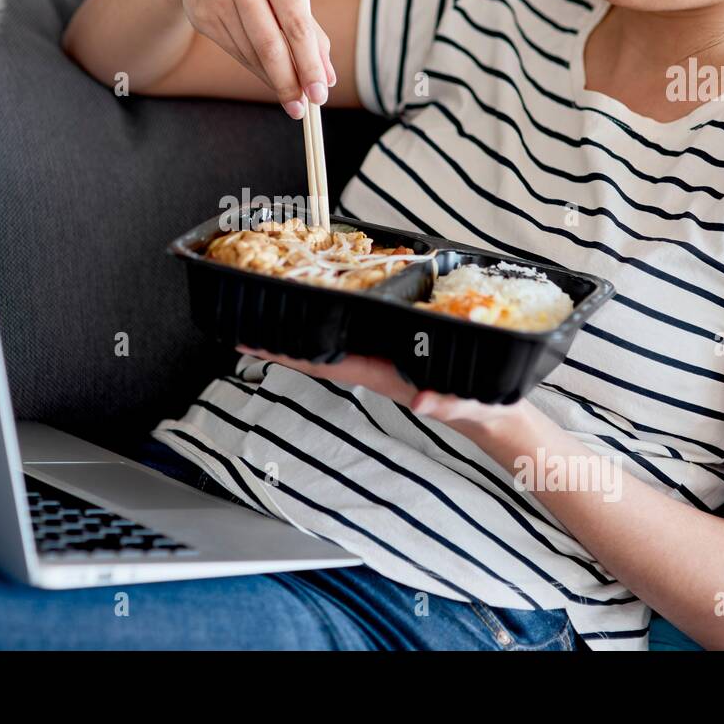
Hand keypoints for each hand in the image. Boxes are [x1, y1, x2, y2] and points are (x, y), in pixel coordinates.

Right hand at [168, 0, 335, 118]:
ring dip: (274, 79)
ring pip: (251, 53)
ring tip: (290, 96)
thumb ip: (310, 28)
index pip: (296, 23)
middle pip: (269, 44)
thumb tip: (327, 77)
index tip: (321, 91)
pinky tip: (268, 76)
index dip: (310, 62)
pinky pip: (236, 52)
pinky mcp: (201, 15)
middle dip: (289, 81)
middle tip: (303, 109)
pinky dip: (256, 69)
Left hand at [236, 345, 525, 443]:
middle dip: (277, 343)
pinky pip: (348, 337)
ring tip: (263, 317)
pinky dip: (326, 326)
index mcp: (379, 373)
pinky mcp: (388, 351)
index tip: (248, 344)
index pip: (323, 362)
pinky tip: (314, 313)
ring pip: (327, 345)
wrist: (487, 410)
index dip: (285, 353)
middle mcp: (370, 365)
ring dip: (296, 335)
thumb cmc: (474, 405)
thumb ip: (445, 403)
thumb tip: (423, 405)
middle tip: (236, 330)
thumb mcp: (463, 402)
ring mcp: (377, 359)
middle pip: (314, 353)